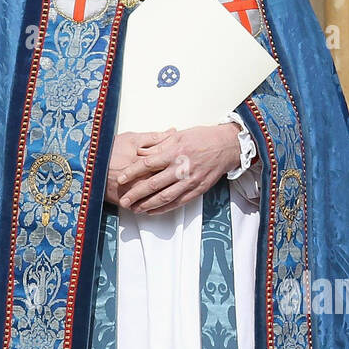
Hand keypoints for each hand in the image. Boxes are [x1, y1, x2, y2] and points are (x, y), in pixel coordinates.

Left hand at [109, 124, 240, 213]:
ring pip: (165, 197)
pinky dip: (164, 208)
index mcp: (174, 152)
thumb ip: (159, 146)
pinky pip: (178, 203)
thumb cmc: (202, 138)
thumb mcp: (178, 136)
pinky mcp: (198, 190)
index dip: (132, 172)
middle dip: (136, 194)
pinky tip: (153, 211)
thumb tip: (140, 154)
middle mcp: (181, 168)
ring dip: (148, 205)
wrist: (227, 146)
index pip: (148, 164)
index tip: (121, 179)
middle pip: (154, 184)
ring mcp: (190, 181)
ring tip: (135, 209)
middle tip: (124, 200)